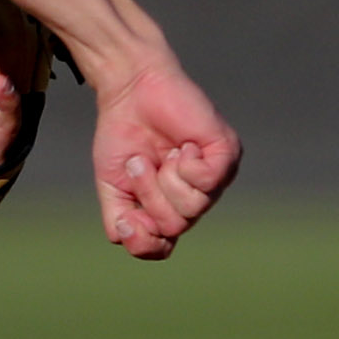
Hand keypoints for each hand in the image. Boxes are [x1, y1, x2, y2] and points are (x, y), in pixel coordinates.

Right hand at [90, 63, 237, 260]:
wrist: (131, 90)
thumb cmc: (123, 135)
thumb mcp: (113, 186)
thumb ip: (120, 220)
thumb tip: (128, 237)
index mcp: (169, 208)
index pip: (161, 247)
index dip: (142, 238)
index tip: (126, 217)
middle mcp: (195, 197)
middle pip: (174, 226)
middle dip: (148, 194)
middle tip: (142, 162)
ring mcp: (215, 178)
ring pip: (192, 207)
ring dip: (164, 177)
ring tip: (163, 151)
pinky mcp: (226, 154)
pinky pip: (207, 180)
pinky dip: (186, 164)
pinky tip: (184, 145)